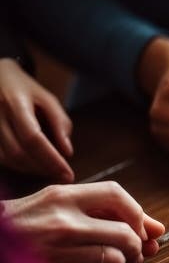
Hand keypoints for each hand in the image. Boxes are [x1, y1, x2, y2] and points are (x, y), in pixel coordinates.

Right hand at [0, 58, 73, 181]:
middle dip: (42, 168)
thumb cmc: (24, 89)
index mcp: (15, 102)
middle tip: (61, 174)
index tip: (68, 174)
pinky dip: (17, 166)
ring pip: (6, 158)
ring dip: (30, 170)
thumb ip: (60, 123)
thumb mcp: (47, 99)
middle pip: (18, 152)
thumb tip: (67, 152)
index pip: (33, 138)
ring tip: (49, 169)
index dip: (51, 159)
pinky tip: (32, 165)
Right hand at [2, 182, 165, 262]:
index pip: (115, 194)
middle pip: (123, 234)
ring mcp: (55, 251)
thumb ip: (103, 210)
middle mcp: (61, 222)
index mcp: (62, 196)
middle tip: (135, 252)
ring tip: (108, 261)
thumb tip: (156, 229)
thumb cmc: (27, 222)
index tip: (141, 227)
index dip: (137, 213)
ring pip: (112, 260)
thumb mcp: (56, 203)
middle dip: (136, 247)